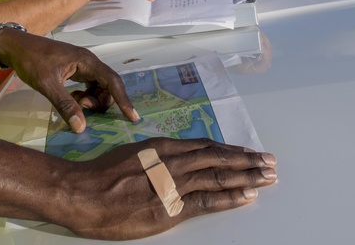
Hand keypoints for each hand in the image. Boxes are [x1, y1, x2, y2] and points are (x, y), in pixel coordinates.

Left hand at [0, 29, 139, 132]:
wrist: (16, 46)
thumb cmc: (32, 61)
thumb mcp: (47, 84)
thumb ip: (65, 105)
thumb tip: (81, 128)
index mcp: (86, 61)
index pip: (112, 81)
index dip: (123, 100)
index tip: (132, 117)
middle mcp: (88, 62)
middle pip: (108, 86)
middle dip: (100, 102)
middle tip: (82, 108)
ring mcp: (82, 66)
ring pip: (99, 87)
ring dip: (92, 100)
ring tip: (74, 103)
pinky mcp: (75, 70)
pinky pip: (89, 86)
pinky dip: (85, 96)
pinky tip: (71, 99)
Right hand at [58, 138, 277, 238]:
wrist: (83, 193)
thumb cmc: (101, 175)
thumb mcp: (132, 155)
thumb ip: (155, 157)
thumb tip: (172, 159)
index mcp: (164, 147)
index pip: (206, 146)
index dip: (230, 150)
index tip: (249, 152)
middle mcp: (174, 161)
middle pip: (219, 158)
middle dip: (247, 161)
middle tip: (270, 162)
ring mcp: (174, 184)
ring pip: (219, 176)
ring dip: (247, 176)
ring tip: (268, 176)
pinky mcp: (171, 208)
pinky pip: (207, 201)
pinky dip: (229, 197)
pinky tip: (247, 195)